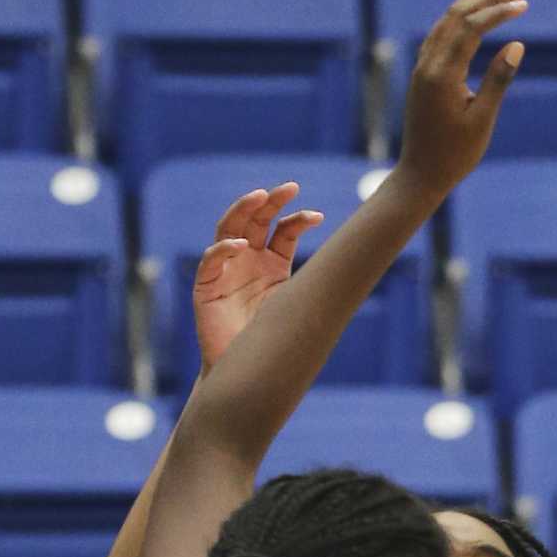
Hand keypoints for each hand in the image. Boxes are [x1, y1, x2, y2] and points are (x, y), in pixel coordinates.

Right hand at [191, 184, 324, 372]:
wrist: (246, 369)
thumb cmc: (273, 338)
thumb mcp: (296, 303)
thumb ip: (311, 283)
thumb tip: (351, 265)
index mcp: (271, 263)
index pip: (282, 231)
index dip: (296, 219)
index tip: (317, 216)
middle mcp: (248, 261)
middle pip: (255, 221)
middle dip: (270, 202)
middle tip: (289, 188)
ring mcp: (225, 270)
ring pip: (228, 229)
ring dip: (242, 210)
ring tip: (259, 197)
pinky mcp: (206, 286)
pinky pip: (210, 262)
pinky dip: (223, 250)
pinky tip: (240, 246)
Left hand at [396, 0, 526, 195]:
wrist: (421, 174)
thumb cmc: (455, 154)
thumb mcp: (482, 119)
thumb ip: (499, 80)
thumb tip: (517, 45)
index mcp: (443, 74)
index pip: (471, 28)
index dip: (498, 12)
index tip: (524, 3)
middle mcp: (428, 63)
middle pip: (457, 16)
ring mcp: (423, 66)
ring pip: (446, 22)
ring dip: (469, 0)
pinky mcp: (423, 73)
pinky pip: (440, 35)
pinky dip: (457, 18)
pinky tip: (468, 12)